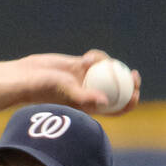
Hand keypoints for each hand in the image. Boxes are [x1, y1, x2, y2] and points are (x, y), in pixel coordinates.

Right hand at [16, 49, 140, 115]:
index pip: (116, 108)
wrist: (30, 77)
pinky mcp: (82, 66)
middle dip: (130, 83)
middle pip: (118, 90)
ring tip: (94, 62)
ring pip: (109, 72)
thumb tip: (106, 103)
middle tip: (134, 74)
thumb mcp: (67, 93)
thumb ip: (86, 99)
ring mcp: (88, 79)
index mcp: (91, 107)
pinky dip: (97, 56)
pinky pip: (98, 60)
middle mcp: (91, 94)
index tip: (136, 92)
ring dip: (108, 64)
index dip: (130, 102)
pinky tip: (87, 57)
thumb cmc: (46, 90)